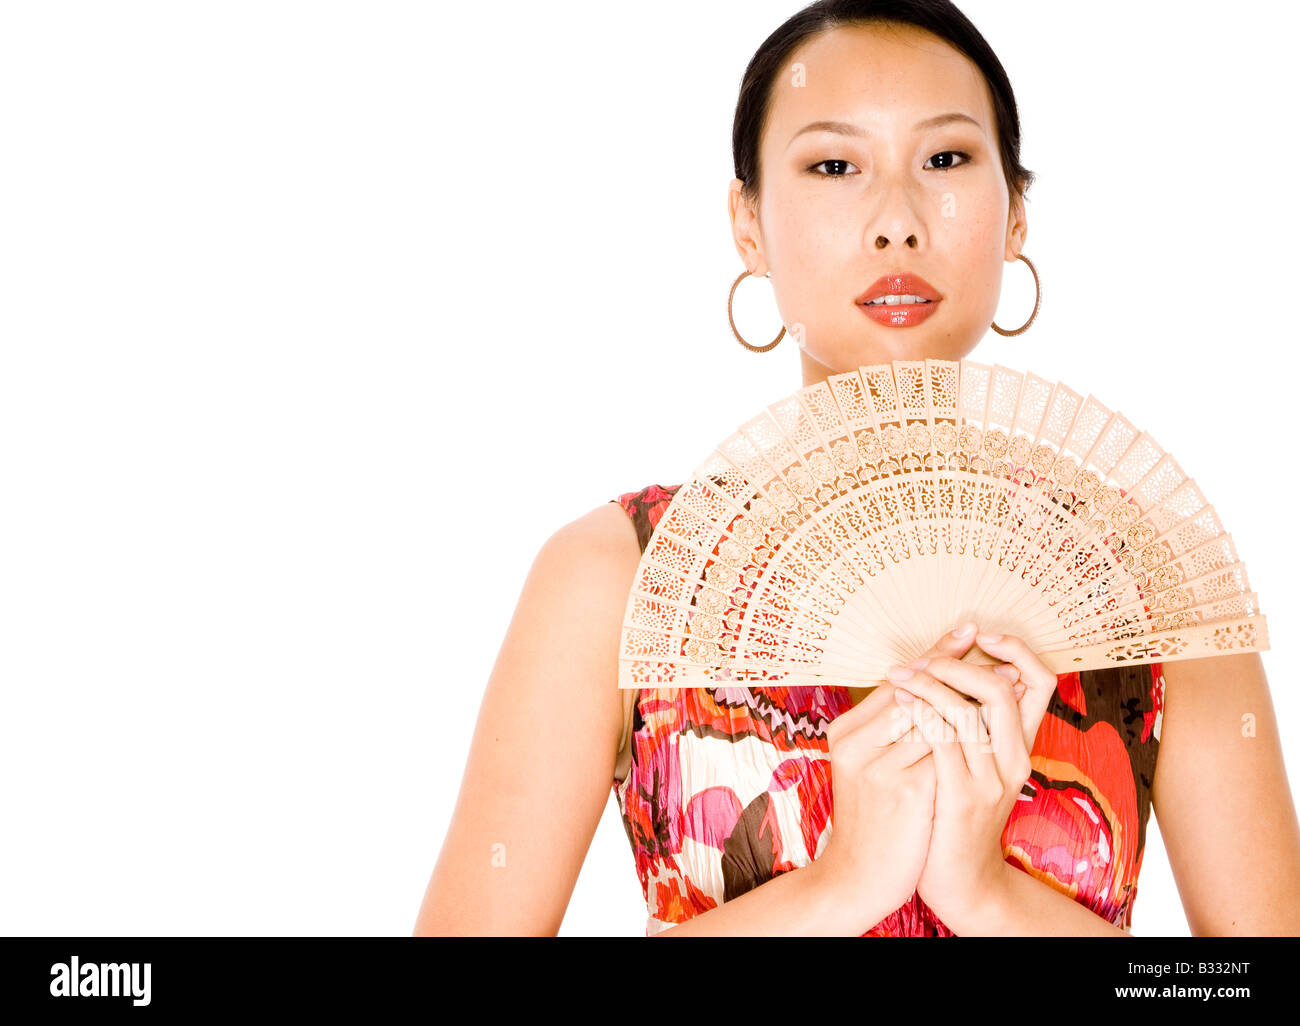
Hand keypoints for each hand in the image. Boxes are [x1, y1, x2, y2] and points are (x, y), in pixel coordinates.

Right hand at [815, 623, 1007, 928]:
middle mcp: (854, 744)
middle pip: (914, 691)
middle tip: (997, 652)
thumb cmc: (873, 816)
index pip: (897, 680)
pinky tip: (997, 721)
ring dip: (973, 698)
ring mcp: (877, 768)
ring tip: (1007, 682)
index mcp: (845, 732)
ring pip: (933, 716)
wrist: (859, 875)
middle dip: (958, 670)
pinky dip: (971, 734)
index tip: (967, 630)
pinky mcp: (905, 792)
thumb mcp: (871, 765)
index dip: (935, 654)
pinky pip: (944, 751)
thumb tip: (942, 682)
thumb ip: (894, 727)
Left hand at [885, 630, 1056, 931]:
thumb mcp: (975, 764)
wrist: (961, 881)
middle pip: (1003, 688)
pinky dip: (920, 712)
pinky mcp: (961, 797)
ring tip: (899, 674)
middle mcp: (1014, 759)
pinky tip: (900, 701)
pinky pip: (943, 741)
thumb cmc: (957, 813)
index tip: (981, 633)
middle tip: (920, 659)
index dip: (1017, 650)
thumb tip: (958, 671)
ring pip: (968, 711)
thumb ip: (973, 723)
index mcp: (1021, 746)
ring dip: (929, 683)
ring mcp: (990, 779)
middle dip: (959, 662)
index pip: (1041, 682)